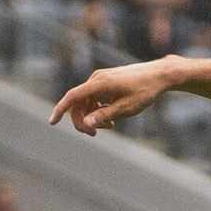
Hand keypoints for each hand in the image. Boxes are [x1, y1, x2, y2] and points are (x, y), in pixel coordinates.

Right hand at [49, 57, 175, 134]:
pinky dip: (98, 110)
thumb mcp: (125, 108)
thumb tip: (86, 124)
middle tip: (95, 134)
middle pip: (78, 103)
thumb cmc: (144, 92)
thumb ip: (104, 116)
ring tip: (110, 126)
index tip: (52, 122)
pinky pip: (94, 98)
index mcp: (99, 84)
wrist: (158, 75)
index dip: (60, 110)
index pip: (72, 97)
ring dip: (93, 117)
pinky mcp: (106, 82)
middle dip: (83, 120)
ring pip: (86, 102)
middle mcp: (96, 79)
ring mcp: (100, 79)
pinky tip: (112, 119)